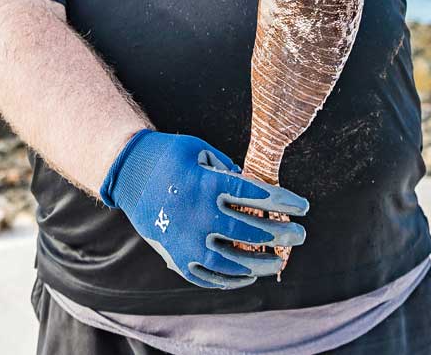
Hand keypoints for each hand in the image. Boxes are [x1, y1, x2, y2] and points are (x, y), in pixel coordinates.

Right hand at [99, 130, 307, 289]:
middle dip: (280, 235)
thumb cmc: (168, 155)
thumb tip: (256, 191)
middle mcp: (197, 215)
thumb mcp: (201, 150)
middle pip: (249, 230)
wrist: (127, 173)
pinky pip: (206, 276)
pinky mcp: (174, 256)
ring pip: (231, 261)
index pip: (255, 196)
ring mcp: (184, 240)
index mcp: (205, 184)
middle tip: (300, 236)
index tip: (303, 207)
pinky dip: (229, 279)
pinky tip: (246, 276)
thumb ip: (230, 170)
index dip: (283, 202)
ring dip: (259, 263)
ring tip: (278, 261)